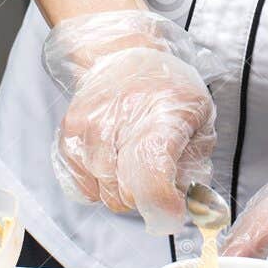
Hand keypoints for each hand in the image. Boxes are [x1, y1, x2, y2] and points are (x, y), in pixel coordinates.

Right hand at [43, 9, 217, 234]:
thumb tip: (191, 207)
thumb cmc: (166, 87)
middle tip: (157, 172)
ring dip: (123, 190)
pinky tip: (113, 160)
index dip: (162, 205)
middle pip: (126, 194)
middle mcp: (117, 121)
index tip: (172, 212)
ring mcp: (86, 129)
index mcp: (159, 115)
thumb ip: (198, 165)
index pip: (150, 175)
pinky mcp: (67, 136)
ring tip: (133, 159)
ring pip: (104, 195)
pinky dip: (99, 185)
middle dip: (147, 197)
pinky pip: (82, 189)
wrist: (122, 55)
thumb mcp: (200, 116)